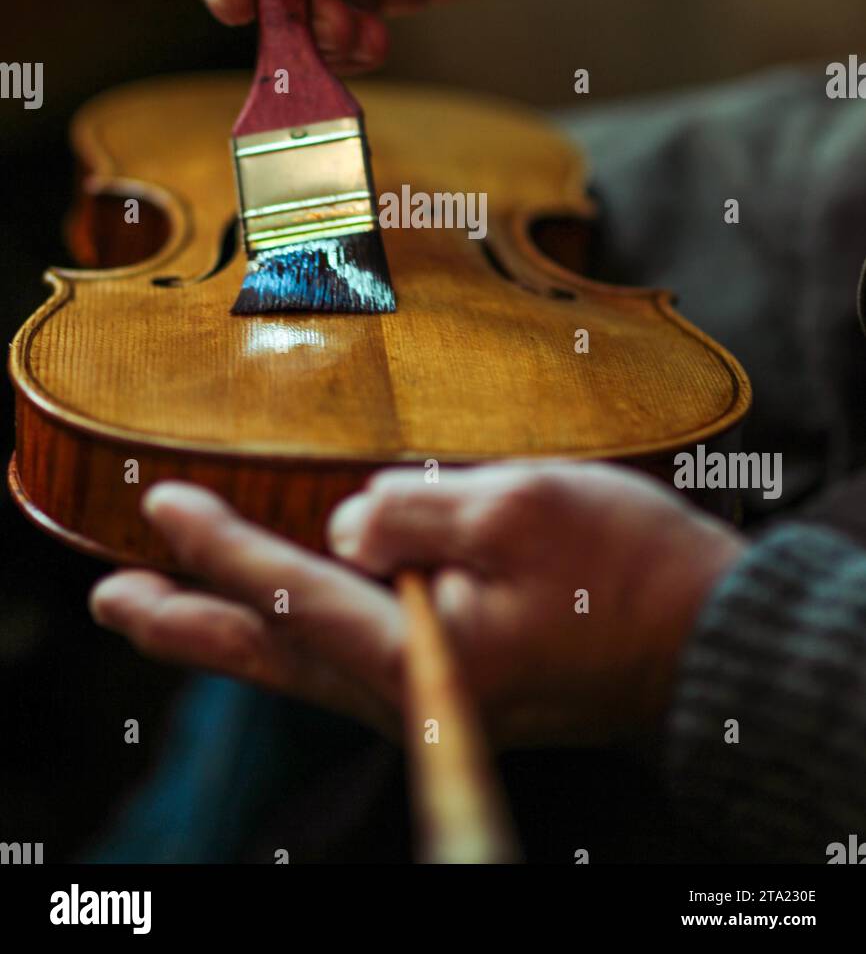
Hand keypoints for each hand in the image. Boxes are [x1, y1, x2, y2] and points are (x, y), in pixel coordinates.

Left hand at [89, 460, 738, 746]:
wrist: (706, 643)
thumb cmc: (625, 570)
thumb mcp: (523, 508)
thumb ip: (415, 513)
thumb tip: (342, 523)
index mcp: (415, 650)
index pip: (284, 592)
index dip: (215, 546)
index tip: (159, 505)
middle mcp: (406, 691)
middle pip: (267, 656)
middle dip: (180, 623)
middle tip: (110, 600)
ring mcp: (428, 697)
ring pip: (296, 669)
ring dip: (223, 635)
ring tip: (162, 611)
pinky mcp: (454, 687)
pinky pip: (340, 666)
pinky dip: (285, 638)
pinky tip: (275, 620)